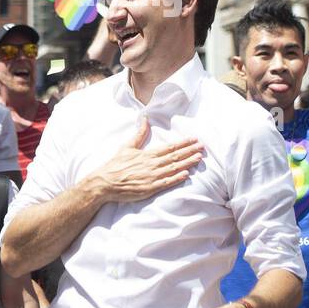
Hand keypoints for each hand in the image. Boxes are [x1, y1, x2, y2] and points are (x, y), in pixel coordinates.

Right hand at [84, 119, 204, 204]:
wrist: (105, 182)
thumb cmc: (116, 165)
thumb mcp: (127, 147)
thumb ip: (139, 134)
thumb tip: (145, 119)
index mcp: (147, 154)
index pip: (169, 147)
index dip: (183, 143)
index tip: (194, 139)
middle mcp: (152, 164)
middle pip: (175, 157)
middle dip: (190, 151)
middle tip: (202, 147)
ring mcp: (151, 177)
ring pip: (173, 168)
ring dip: (187, 163)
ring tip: (198, 158)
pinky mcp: (150, 188)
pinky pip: (166, 182)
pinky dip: (177, 178)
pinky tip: (186, 174)